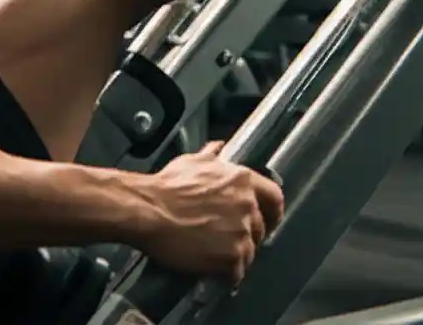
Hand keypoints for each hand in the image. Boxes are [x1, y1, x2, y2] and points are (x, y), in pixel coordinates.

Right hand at [133, 142, 284, 282]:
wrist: (148, 210)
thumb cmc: (165, 187)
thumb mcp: (191, 162)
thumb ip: (211, 156)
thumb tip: (219, 148)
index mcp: (242, 180)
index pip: (274, 197)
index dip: (273, 211)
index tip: (269, 219)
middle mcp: (247, 204)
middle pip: (260, 228)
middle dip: (248, 235)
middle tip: (230, 240)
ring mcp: (240, 231)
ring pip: (250, 251)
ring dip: (236, 256)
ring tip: (218, 257)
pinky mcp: (230, 255)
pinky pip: (237, 271)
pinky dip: (229, 275)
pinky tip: (216, 272)